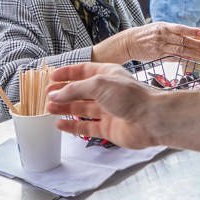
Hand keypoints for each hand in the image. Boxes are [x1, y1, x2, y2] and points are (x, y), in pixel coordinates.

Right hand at [47, 61, 165, 148]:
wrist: (151, 119)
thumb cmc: (129, 96)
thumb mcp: (98, 84)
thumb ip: (75, 89)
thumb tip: (55, 94)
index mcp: (108, 75)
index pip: (84, 71)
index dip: (68, 73)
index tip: (51, 77)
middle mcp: (108, 92)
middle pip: (81, 91)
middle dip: (64, 92)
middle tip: (47, 95)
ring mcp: (108, 111)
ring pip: (82, 109)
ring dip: (66, 108)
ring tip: (49, 108)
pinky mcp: (109, 128)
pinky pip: (87, 127)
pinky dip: (73, 126)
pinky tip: (60, 125)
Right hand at [119, 21, 199, 65]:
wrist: (129, 42)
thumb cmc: (147, 34)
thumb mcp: (158, 27)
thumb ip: (172, 30)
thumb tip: (189, 34)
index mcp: (164, 27)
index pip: (181, 29)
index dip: (192, 31)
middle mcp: (163, 36)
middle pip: (183, 41)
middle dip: (197, 44)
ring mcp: (160, 47)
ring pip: (180, 50)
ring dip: (193, 53)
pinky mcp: (158, 56)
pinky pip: (172, 58)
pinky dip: (182, 59)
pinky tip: (191, 60)